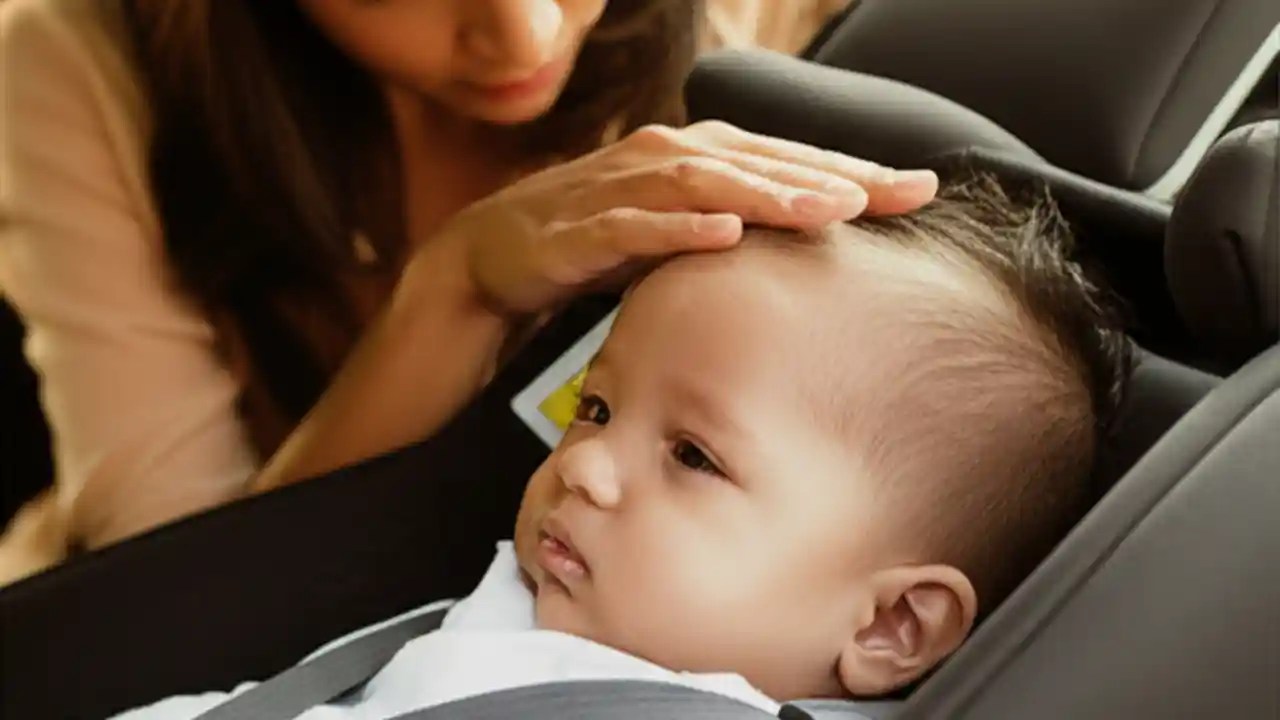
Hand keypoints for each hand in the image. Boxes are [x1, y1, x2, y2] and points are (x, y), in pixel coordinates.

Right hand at [446, 121, 937, 314]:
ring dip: (769, 194)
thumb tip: (818, 245)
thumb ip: (738, 226)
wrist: (497, 255)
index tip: (920, 189)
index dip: (853, 170)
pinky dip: (680, 228)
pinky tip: (723, 233)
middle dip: (832, 174)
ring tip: (829, 208)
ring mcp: (622, 189)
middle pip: (761, 161)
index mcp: (695, 157)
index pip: (787, 159)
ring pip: (706, 184)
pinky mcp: (582, 229)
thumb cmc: (600, 239)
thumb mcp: (681, 230)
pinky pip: (635, 227)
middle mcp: (665, 159)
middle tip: (900, 194)